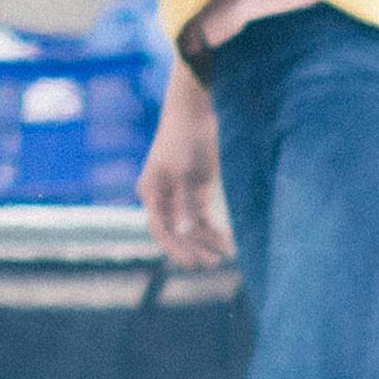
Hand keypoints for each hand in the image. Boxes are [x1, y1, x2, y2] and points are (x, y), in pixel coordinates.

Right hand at [141, 71, 234, 269]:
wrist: (194, 114)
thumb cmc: (179, 139)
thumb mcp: (178, 172)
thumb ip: (181, 201)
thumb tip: (182, 230)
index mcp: (150, 192)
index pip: (160, 228)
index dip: (175, 247)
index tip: (192, 263)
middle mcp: (163, 197)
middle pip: (177, 230)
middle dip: (195, 247)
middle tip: (213, 264)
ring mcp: (181, 194)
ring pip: (192, 226)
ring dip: (207, 240)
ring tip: (226, 254)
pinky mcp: (198, 189)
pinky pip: (204, 215)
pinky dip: (214, 228)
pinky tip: (227, 240)